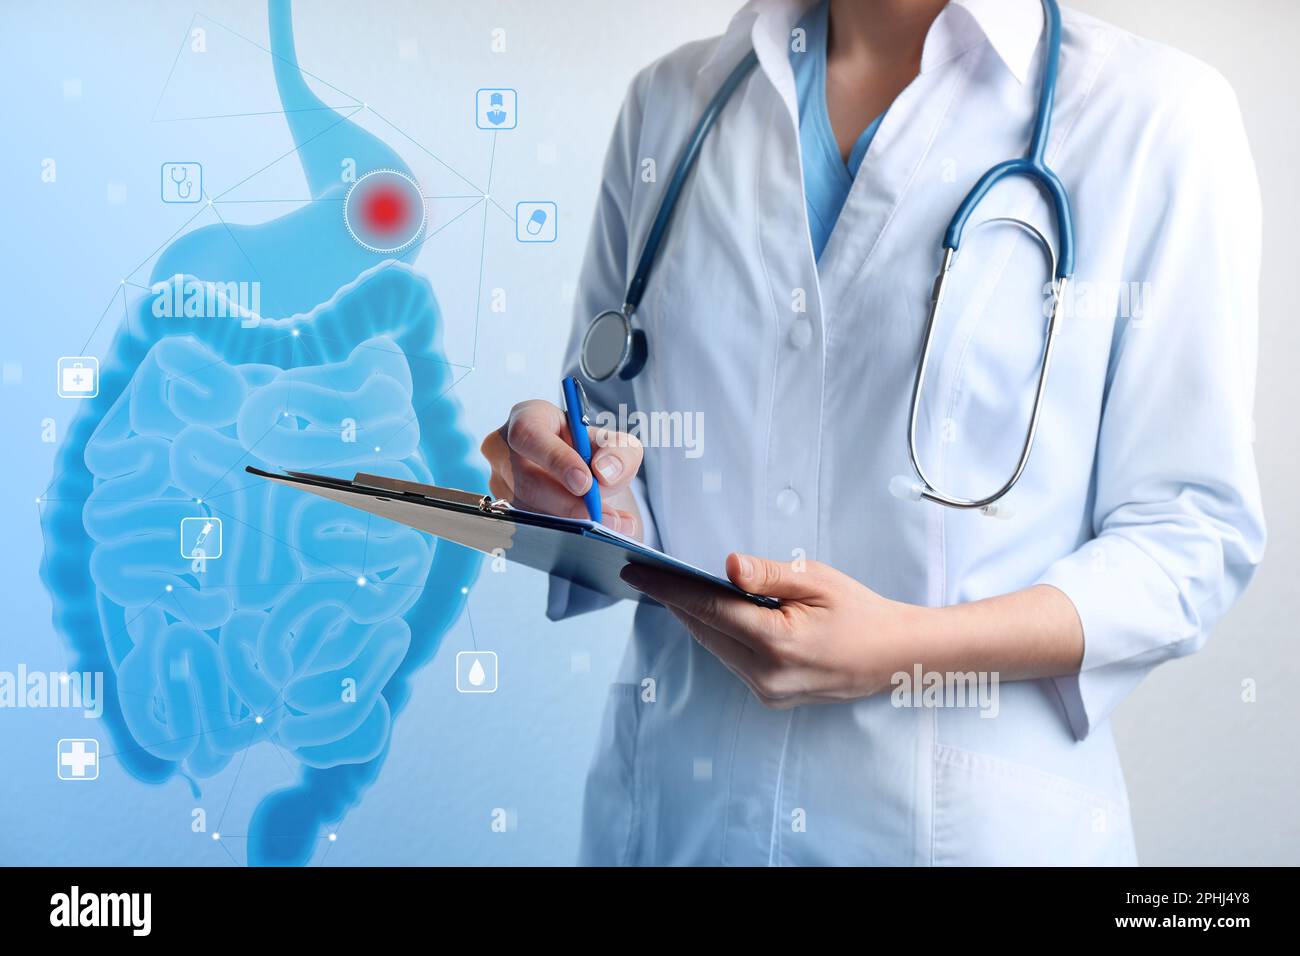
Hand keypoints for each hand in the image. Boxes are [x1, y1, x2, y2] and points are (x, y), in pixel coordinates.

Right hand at [481, 399, 644, 539]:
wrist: (587, 482)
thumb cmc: (593, 453)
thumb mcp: (617, 446)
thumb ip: (620, 452)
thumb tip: (605, 471)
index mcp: (527, 417)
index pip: (529, 434)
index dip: (555, 459)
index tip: (585, 482)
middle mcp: (504, 449)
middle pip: (525, 480)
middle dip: (565, 502)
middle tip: (596, 514)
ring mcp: (500, 482)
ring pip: (527, 509)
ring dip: (568, 521)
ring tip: (606, 525)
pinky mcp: (504, 511)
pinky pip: (528, 526)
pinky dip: (563, 533)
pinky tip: (593, 534)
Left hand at [621, 554, 919, 707]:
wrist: (895, 657)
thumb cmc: (860, 612)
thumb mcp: (817, 580)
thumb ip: (768, 574)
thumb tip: (727, 566)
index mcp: (778, 642)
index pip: (709, 610)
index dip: (669, 589)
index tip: (637, 571)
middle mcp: (767, 674)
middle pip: (705, 631)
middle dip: (674, 601)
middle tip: (645, 573)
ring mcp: (768, 692)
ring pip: (715, 648)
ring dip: (694, 619)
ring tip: (671, 588)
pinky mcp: (770, 697)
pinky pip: (732, 661)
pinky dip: (718, 636)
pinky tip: (709, 614)